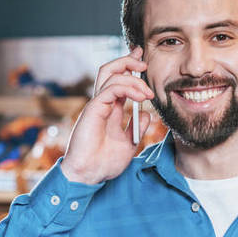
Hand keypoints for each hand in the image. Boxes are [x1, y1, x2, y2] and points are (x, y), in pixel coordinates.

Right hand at [61, 46, 153, 184]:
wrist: (89, 175)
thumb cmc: (104, 163)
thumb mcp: (128, 145)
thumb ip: (136, 128)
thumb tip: (146, 115)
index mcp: (110, 109)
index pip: (119, 81)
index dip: (130, 67)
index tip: (143, 61)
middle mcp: (102, 103)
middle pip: (111, 70)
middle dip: (128, 60)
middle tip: (144, 62)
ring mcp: (97, 105)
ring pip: (110, 74)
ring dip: (133, 78)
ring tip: (148, 91)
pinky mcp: (93, 109)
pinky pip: (110, 89)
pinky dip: (127, 88)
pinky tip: (141, 97)